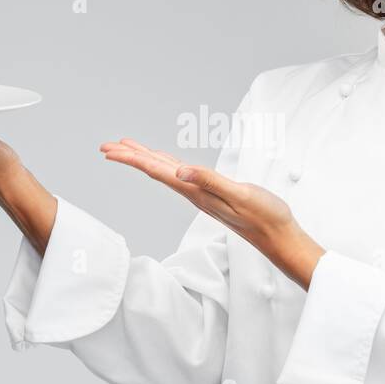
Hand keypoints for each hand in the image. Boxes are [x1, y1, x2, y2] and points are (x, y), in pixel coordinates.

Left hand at [100, 137, 323, 288]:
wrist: (279, 237)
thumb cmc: (264, 216)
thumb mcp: (239, 194)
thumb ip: (210, 181)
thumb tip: (178, 172)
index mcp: (196, 191)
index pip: (156, 170)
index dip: (132, 158)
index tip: (109, 150)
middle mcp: (194, 193)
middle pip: (154, 170)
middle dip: (130, 157)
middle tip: (105, 146)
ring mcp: (202, 195)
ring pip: (166, 172)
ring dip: (145, 160)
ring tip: (127, 149)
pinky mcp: (212, 195)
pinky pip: (181, 176)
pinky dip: (167, 165)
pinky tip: (166, 163)